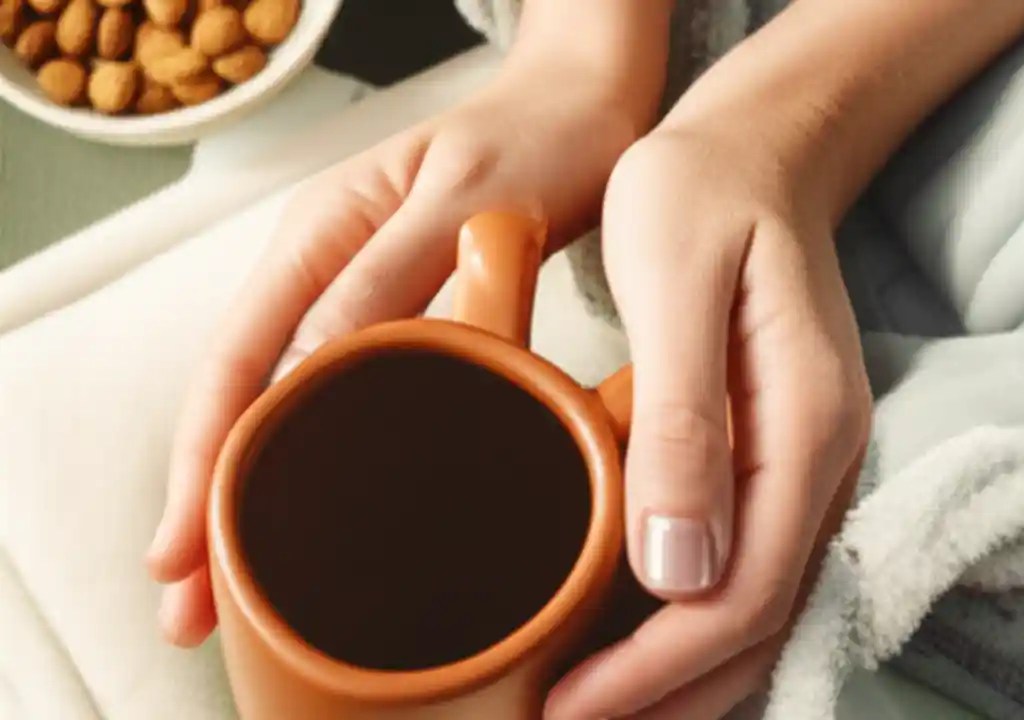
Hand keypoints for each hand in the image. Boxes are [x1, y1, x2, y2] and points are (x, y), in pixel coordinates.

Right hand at [145, 55, 649, 646]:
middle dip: (210, 504)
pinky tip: (307, 516)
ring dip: (253, 496)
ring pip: (280, 408)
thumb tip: (305, 374)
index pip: (238, 364)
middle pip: (242, 399)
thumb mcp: (466, 199)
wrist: (591, 110)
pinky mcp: (398, 320)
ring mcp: (355, 297)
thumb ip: (387, 278)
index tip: (184, 552)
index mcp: (321, 234)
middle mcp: (322, 270)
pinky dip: (312, 464)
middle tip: (191, 609)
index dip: (206, 464)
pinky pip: (335, 400)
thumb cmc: (540, 140)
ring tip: (230, 591)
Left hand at [545, 103, 872, 718]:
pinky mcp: (776, 460)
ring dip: (678, 678)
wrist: (755, 148)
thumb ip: (684, 420)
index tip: (566, 705)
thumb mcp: (677, 281)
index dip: (655, 668)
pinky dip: (691, 628)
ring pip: (758, 613)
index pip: (743, 592)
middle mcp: (822, 463)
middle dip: (665, 697)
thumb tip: (679, 569)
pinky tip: (628, 639)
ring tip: (588, 708)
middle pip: (759, 626)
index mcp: (805, 426)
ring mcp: (806, 466)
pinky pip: (747, 570)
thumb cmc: (701, 193)